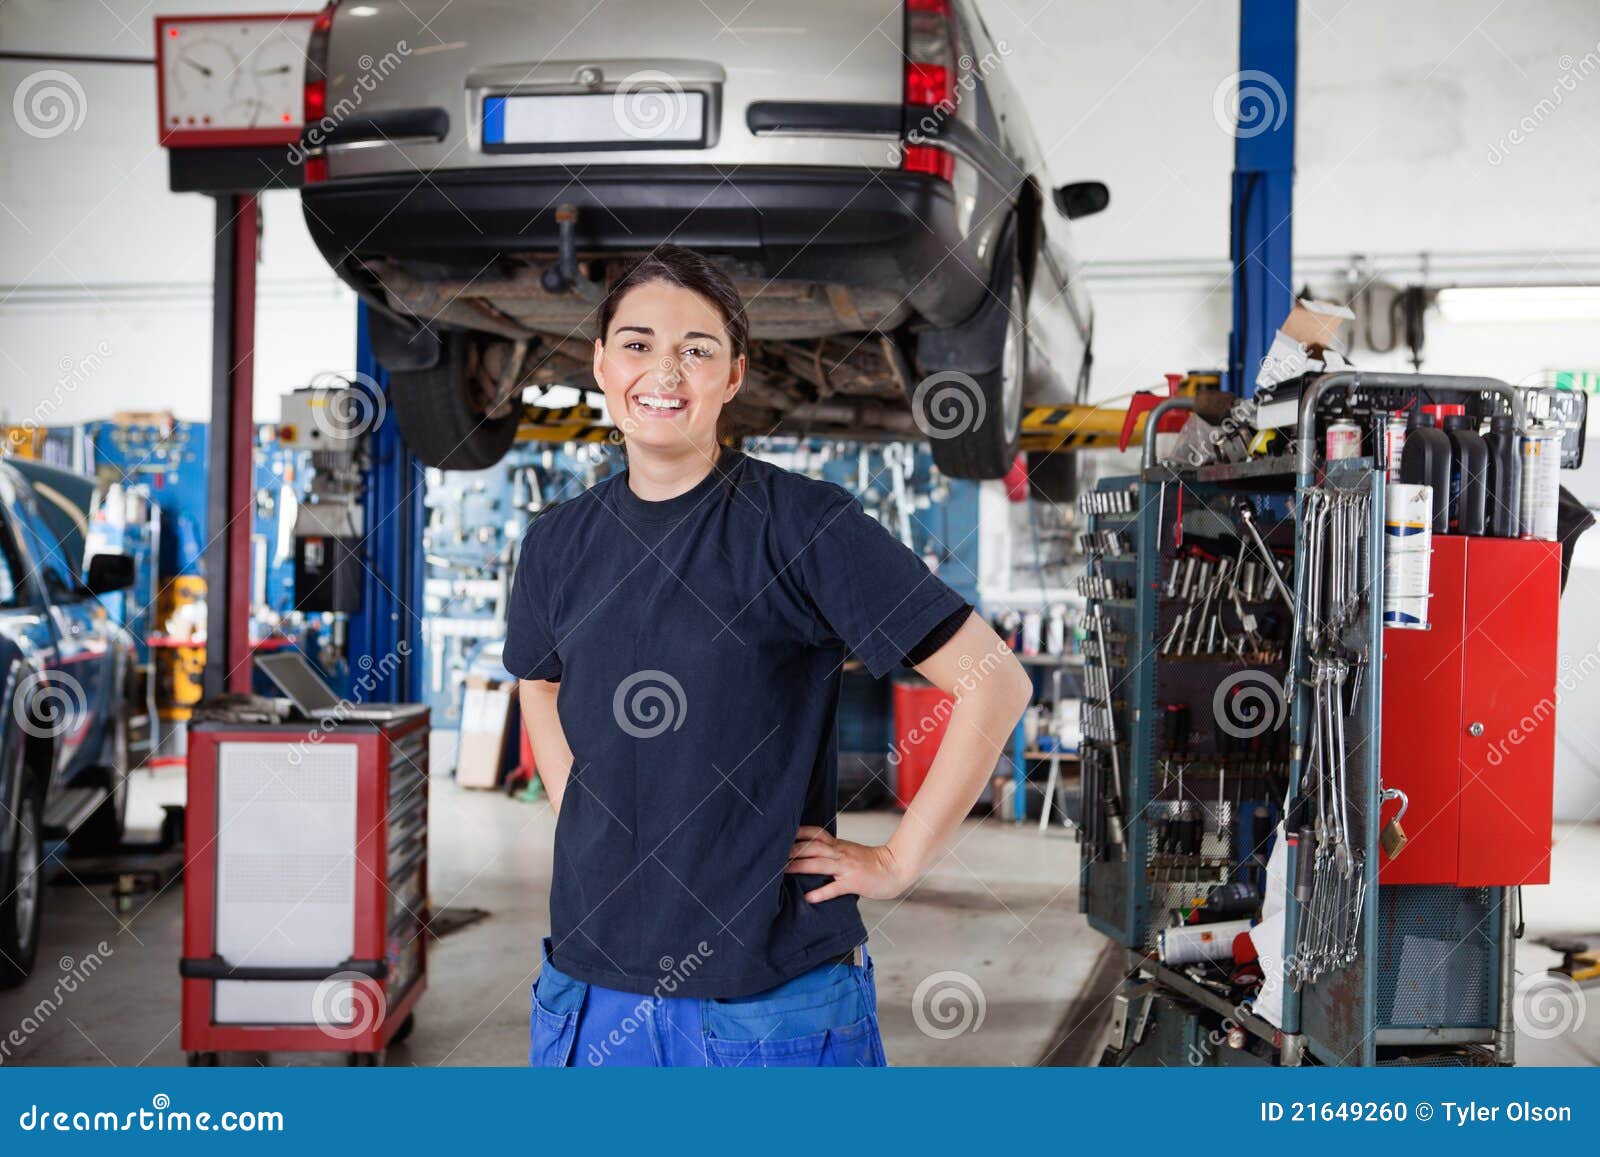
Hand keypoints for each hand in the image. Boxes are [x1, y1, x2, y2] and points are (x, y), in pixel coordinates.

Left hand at [786, 825, 910, 902]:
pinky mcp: (854, 882)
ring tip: (784, 871)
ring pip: (820, 863)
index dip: (798, 833)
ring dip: (801, 866)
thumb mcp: (849, 852)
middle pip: (813, 846)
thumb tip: (812, 855)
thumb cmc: (871, 862)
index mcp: (839, 845)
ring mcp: (847, 867)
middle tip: (774, 854)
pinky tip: (809, 898)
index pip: (816, 833)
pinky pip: (835, 887)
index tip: (781, 834)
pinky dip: (821, 892)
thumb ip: (832, 851)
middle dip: (793, 849)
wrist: (895, 868)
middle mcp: (841, 853)